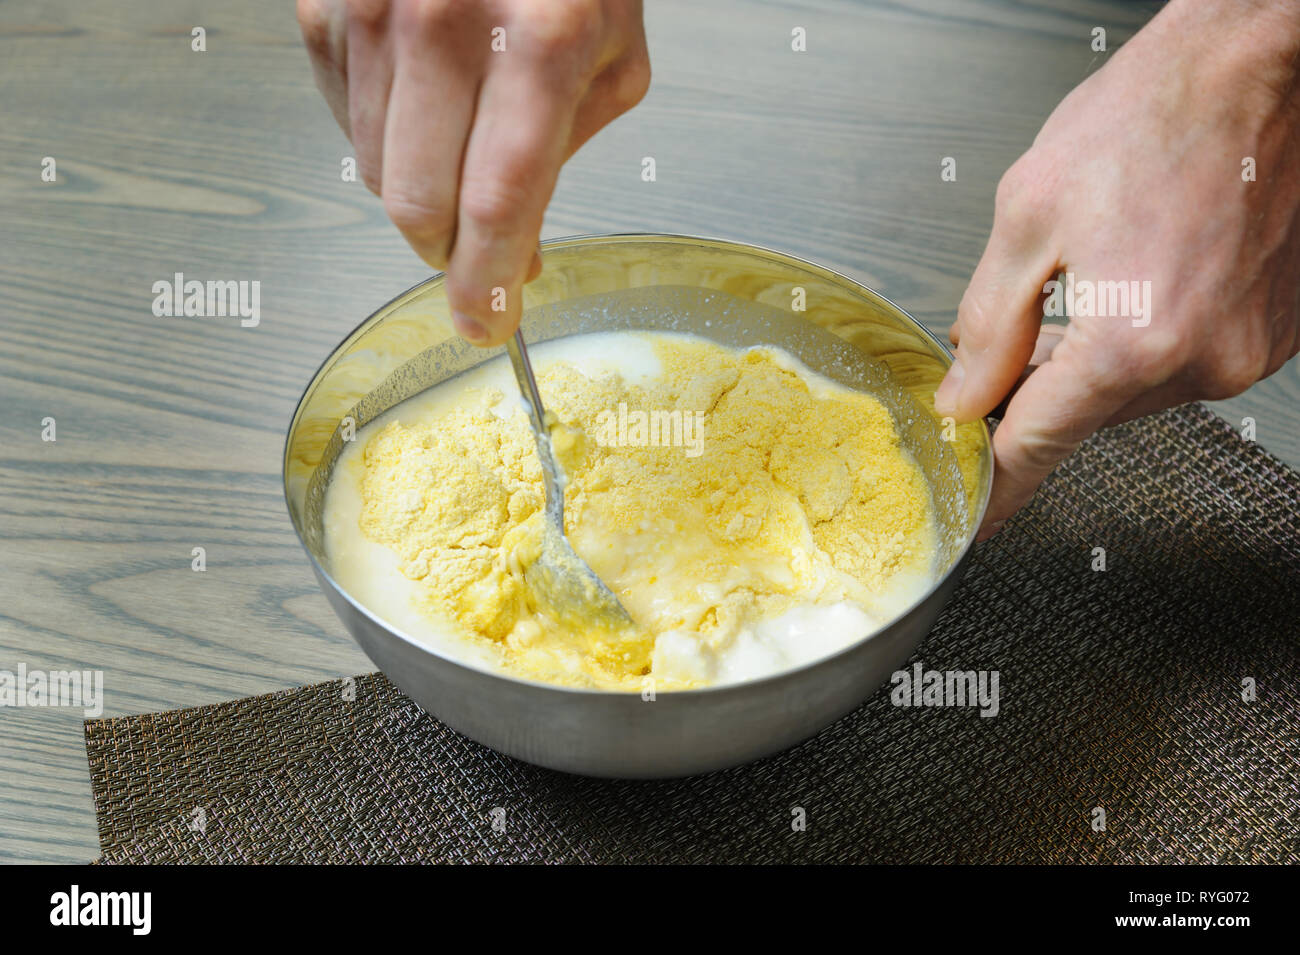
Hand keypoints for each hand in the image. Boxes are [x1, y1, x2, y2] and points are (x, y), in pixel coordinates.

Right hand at [297, 0, 649, 344]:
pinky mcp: (324, 0)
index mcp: (538, 39)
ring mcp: (371, 7)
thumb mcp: (613, 54)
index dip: (486, 284)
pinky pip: (339, 117)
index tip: (488, 325)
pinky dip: (380, 139)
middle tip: (475, 257)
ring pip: (371, 168)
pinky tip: (420, 112)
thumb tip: (515, 252)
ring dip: (418, 192)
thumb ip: (565, 159)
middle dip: (448, 252)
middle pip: (417, 202)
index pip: (498, 205)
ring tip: (459, 153)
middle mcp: (443, 21)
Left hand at [936, 0, 1299, 539]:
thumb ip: (989, 326)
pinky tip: (1135, 285)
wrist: (1255, 63)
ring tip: (1083, 292)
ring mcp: (1249, 349)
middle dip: (1039, 393)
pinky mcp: (1275, 331)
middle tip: (1009, 352)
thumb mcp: (1028, 218)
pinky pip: (1186, 364)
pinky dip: (1147, 343)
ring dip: (1094, 364)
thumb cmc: (1153, 117)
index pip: (1040, 442)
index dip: (998, 483)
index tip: (979, 515)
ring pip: (1136, 393)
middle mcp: (1202, 359)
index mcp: (1133, 340)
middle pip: (1086, 416)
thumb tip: (966, 396)